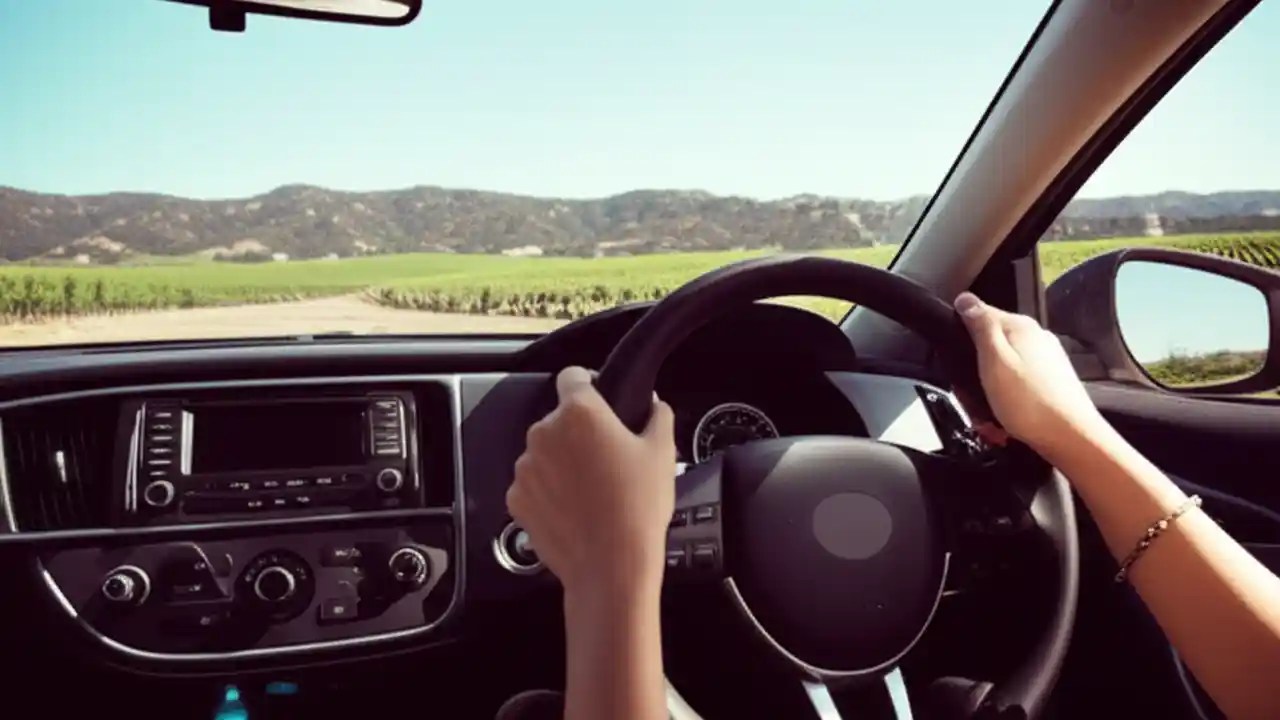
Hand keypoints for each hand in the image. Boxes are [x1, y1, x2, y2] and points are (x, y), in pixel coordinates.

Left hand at [507, 366, 676, 597]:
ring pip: (545, 453)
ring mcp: (525, 467)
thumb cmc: (637, 509)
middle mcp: (544, 433)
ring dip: (562, 463)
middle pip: (560, 419)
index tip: (599, 397)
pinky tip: (575, 509)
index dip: (589, 383)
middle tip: (608, 459)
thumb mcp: (662, 453)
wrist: (611, 566)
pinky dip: (549, 492)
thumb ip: (657, 415)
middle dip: (579, 433)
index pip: (573, 376)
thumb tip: (653, 404)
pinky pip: (533, 484)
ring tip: (592, 490)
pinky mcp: (516, 499)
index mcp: (580, 413)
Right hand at [954, 292, 1105, 456]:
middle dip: (974, 376)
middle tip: (973, 399)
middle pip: (988, 347)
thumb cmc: (1030, 403)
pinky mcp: (1049, 381)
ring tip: (989, 417)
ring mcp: (1044, 360)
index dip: (961, 340)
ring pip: (999, 370)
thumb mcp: (994, 360)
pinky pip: (1015, 386)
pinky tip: (1004, 420)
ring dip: (987, 394)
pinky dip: (1005, 402)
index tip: (958, 367)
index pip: (978, 315)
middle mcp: (1035, 338)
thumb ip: (980, 326)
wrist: (1070, 438)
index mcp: (1020, 327)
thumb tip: (965, 299)